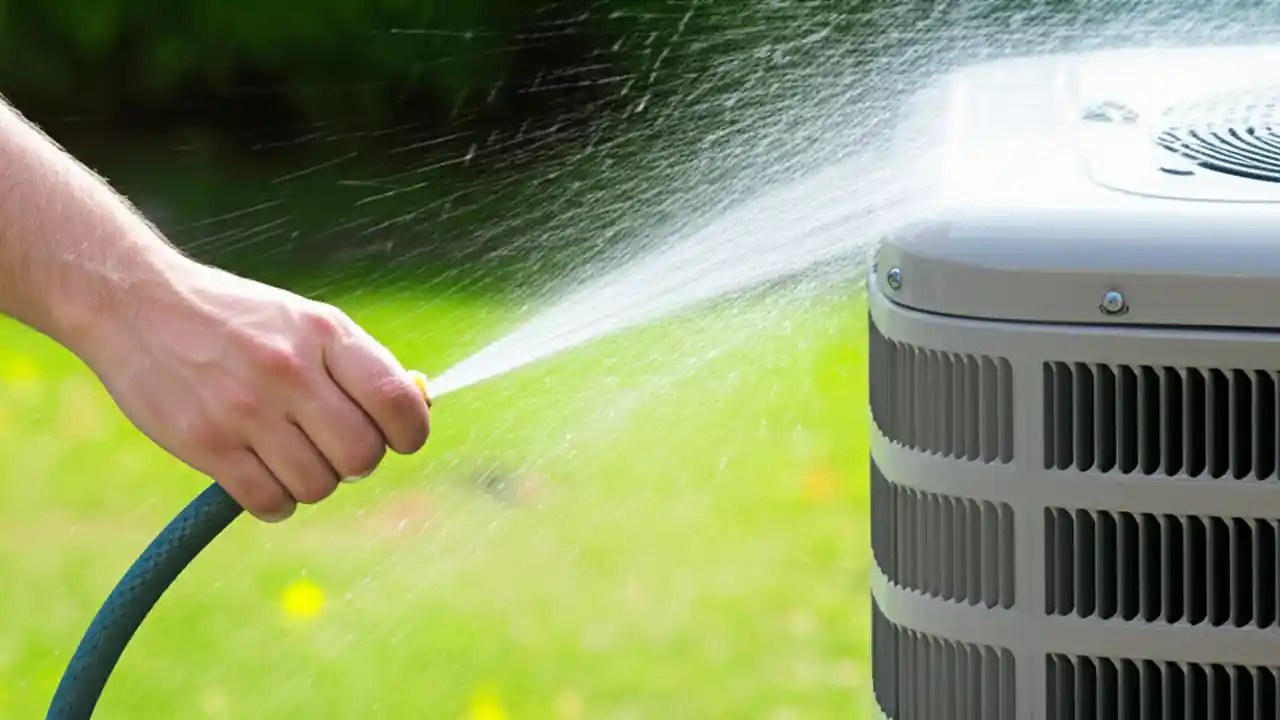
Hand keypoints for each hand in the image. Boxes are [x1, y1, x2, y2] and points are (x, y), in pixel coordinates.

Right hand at [76, 259, 430, 521]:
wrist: (139, 304)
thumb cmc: (239, 320)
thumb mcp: (307, 320)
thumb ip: (361, 364)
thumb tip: (418, 412)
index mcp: (324, 334)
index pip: (397, 401)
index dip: (411, 432)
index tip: (399, 437)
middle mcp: (290, 371)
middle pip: (361, 456)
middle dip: (356, 461)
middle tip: (333, 446)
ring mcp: (245, 409)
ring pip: (318, 486)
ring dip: (313, 482)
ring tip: (290, 454)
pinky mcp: (206, 444)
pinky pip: (269, 502)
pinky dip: (275, 501)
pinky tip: (263, 475)